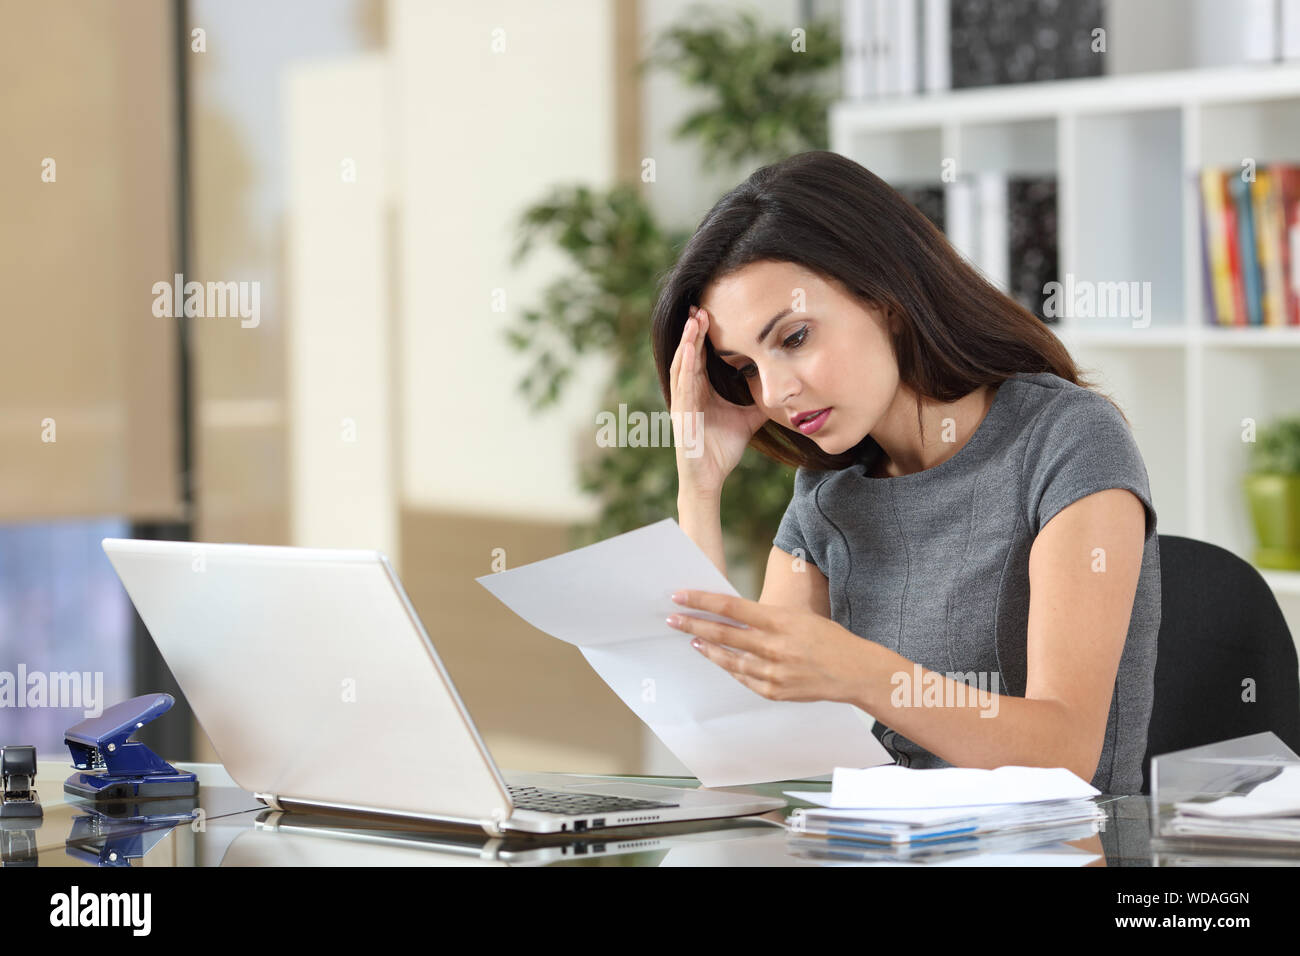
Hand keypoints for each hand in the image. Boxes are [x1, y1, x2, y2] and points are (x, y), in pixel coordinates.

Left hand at [665, 590, 869, 704]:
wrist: (854, 671)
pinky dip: (729, 668)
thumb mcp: (798, 617)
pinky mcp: (774, 691)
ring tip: (692, 640)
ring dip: (707, 648)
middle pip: (722, 633)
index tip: (680, 596)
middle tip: (672, 619)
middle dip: (693, 625)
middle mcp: (773, 647)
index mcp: (779, 621)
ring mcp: (772, 672)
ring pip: (728, 659)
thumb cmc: (827, 638)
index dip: (701, 601)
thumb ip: (765, 617)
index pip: (730, 607)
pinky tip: (718, 659)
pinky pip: (743, 678)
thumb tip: (731, 613)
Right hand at [668, 305, 768, 496]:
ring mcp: (682, 404)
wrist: (709, 479)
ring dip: (688, 342)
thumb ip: (759, 403)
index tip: (710, 312)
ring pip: (682, 365)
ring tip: (694, 320)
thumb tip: (781, 389)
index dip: (704, 335)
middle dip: (693, 330)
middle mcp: (688, 393)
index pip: (701, 357)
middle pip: (689, 355)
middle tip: (699, 305)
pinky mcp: (681, 416)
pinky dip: (686, 366)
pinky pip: (683, 386)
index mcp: (700, 392)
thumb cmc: (722, 450)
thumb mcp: (748, 419)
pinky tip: (691, 350)